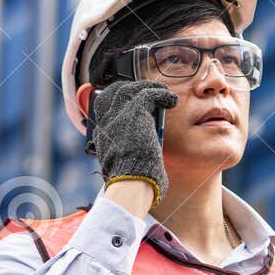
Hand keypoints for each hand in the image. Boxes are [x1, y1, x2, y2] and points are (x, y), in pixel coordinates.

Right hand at [85, 80, 176, 194]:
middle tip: (148, 92)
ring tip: (162, 92)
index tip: (132, 103)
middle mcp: (107, 123)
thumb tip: (149, 159)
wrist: (131, 185)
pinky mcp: (134, 113)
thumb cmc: (133, 186)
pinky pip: (147, 94)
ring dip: (147, 88)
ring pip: (129, 89)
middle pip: (113, 93)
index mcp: (103, 137)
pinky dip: (160, 93)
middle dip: (130, 88)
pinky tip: (171, 100)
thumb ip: (131, 158)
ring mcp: (118, 116)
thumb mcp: (127, 169)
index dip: (118, 102)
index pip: (104, 110)